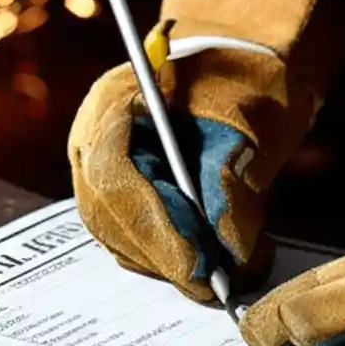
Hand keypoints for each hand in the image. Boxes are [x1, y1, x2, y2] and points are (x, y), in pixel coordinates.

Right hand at [68, 44, 305, 301]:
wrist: (244, 61)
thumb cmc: (246, 75)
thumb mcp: (250, 118)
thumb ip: (234, 180)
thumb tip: (229, 251)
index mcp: (114, 104)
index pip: (114, 176)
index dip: (153, 228)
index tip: (197, 267)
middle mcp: (94, 142)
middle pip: (109, 216)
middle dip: (165, 257)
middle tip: (219, 285)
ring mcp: (102, 171)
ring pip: (121, 238)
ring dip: (172, 264)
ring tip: (230, 273)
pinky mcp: (123, 197)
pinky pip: (136, 241)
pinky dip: (175, 258)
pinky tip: (217, 260)